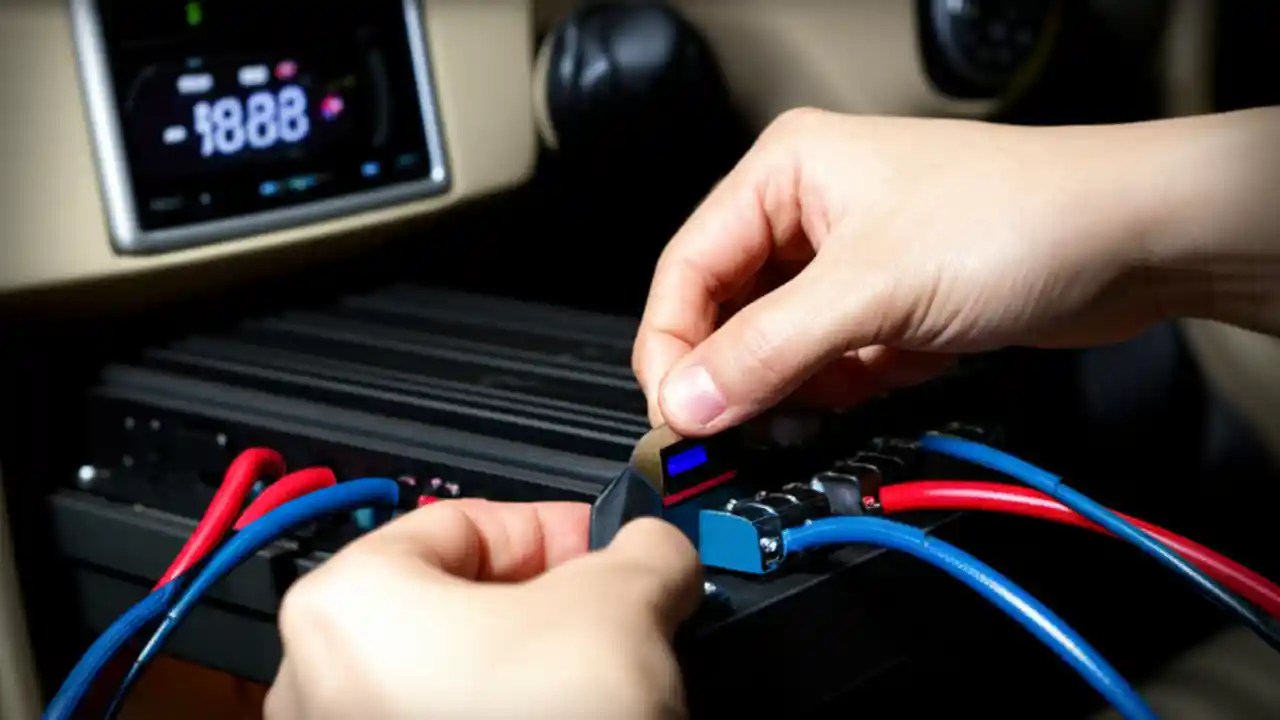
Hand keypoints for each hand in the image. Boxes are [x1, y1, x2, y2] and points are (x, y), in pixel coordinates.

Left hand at [265, 500, 701, 718]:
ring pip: (461, 681)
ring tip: (603, 693)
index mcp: (347, 604)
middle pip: (465, 607)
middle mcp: (319, 682)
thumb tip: (655, 550)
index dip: (560, 532)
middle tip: (624, 623)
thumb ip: (641, 552)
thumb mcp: (622, 607)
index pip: (470, 524)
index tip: (614, 554)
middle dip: (556, 611)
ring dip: (539, 677)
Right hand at [634, 107, 1226, 433]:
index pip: (687, 268)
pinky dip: (841, 385)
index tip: (675, 416)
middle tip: (731, 431)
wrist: (1135, 241)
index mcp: (782, 172)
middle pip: (726, 310)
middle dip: (735, 373)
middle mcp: (806, 210)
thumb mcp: (871, 290)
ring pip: (777, 342)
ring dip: (793, 384)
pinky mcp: (885, 301)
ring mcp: (848, 259)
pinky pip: (829, 358)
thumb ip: (767, 351)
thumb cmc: (1021, 215)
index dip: (672, 348)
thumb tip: (688, 403)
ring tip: (822, 401)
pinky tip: (875, 382)